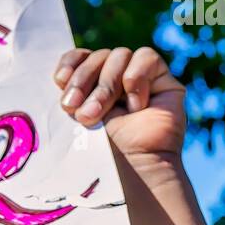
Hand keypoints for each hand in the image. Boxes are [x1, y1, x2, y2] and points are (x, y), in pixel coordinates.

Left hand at [54, 46, 185, 159]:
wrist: (131, 170)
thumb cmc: (102, 155)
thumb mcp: (78, 120)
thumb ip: (72, 95)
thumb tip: (60, 75)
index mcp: (94, 88)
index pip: (82, 58)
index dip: (72, 63)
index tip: (60, 80)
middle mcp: (117, 82)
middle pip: (98, 56)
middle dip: (84, 80)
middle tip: (76, 109)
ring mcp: (141, 80)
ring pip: (119, 55)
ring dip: (106, 85)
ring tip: (99, 114)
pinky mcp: (164, 81)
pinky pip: (147, 57)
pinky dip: (136, 79)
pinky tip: (135, 107)